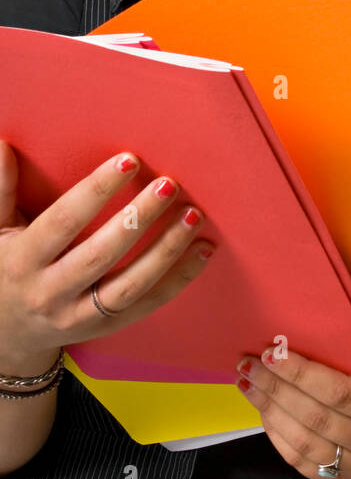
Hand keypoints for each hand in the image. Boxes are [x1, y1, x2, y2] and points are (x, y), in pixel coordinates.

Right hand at [0, 139, 213, 369]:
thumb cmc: (5, 268)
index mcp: (24, 260)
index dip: (95, 191)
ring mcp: (78, 316)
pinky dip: (178, 280)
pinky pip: (146, 306)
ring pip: (130, 286)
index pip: (64, 221)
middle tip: (169, 184)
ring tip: (193, 216)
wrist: (5, 335)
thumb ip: (1, 190)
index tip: (128, 160)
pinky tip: (202, 251)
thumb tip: (3, 144)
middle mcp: (50, 292)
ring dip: (166, 250)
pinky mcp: (104, 329)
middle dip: (139, 217)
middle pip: (101, 254)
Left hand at [235, 345, 350, 478]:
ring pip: (305, 444)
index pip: (340, 393)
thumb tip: (313, 320)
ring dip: (270, 411)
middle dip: (277, 390)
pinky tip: (264, 411)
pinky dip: (278, 435)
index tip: (271, 353)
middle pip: (317, 419)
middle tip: (249, 365)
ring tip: (249, 384)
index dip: (301, 374)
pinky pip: (302, 463)